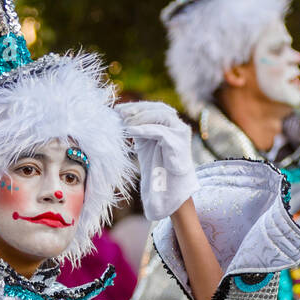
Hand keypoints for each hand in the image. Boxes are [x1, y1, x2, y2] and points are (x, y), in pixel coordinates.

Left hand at [117, 100, 197, 220]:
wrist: (169, 192)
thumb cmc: (157, 171)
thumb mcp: (145, 145)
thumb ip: (138, 129)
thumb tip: (121, 116)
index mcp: (171, 126)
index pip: (154, 108)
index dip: (136, 106)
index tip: (118, 109)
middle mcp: (178, 127)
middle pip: (158, 108)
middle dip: (137, 108)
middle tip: (120, 112)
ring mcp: (181, 134)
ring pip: (160, 116)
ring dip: (140, 117)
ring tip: (124, 123)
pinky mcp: (179, 144)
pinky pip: (160, 131)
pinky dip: (144, 129)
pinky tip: (130, 131)